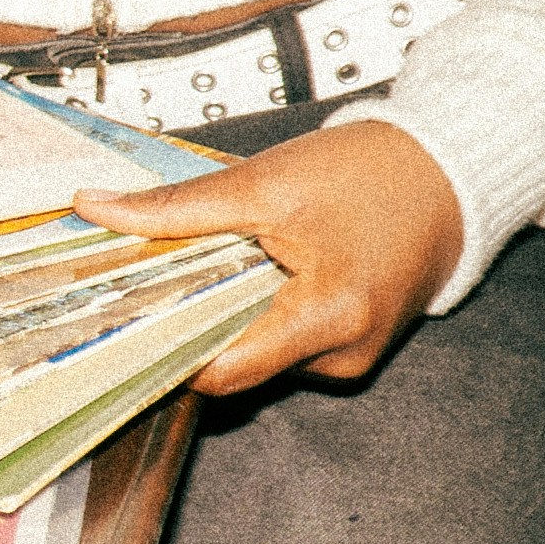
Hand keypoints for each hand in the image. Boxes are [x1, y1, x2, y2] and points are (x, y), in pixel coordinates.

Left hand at [71, 117, 465, 393]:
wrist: (449, 171)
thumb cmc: (370, 173)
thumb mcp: (265, 183)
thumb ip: (177, 208)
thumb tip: (95, 209)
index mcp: (328, 319)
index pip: (224, 372)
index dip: (167, 352)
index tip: (122, 323)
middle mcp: (344, 355)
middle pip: (239, 364)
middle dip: (196, 325)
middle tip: (157, 279)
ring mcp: (352, 355)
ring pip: (262, 353)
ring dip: (232, 315)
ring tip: (223, 264)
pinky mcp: (353, 345)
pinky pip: (288, 342)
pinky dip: (264, 312)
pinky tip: (262, 271)